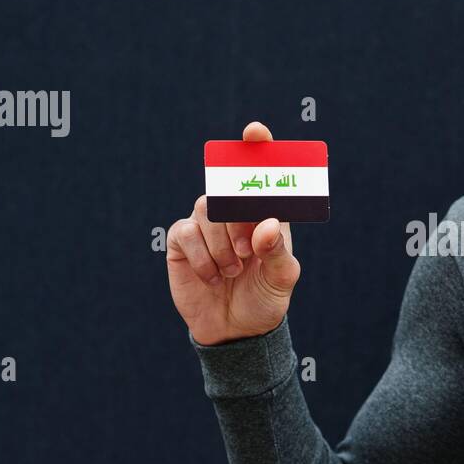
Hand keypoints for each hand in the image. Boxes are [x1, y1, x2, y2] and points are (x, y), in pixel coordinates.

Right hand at [167, 121, 299, 344]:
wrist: (236, 331)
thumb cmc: (264, 299)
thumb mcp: (281, 279)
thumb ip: (278, 251)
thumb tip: (267, 224)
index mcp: (264, 213)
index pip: (260, 173)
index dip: (257, 148)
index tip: (255, 132)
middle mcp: (233, 212)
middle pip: (229, 189)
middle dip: (239, 218)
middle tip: (249, 252)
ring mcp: (205, 224)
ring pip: (207, 210)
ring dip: (223, 245)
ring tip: (233, 271)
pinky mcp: (181, 242)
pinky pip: (186, 232)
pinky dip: (203, 257)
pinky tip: (213, 277)